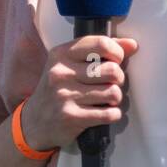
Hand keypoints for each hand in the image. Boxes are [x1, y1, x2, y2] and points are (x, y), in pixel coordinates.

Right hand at [20, 34, 138, 152]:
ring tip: (106, 99)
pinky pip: (109, 114)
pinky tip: (104, 112)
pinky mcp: (72, 117)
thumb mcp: (70, 64)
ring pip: (113, 92)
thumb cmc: (58, 89)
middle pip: (112, 70)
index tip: (116, 60)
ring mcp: (65, 95)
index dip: (117, 53)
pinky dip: (113, 114)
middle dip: (118, 78)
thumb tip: (132, 45)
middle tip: (110, 83)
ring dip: (115, 98)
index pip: (101, 44)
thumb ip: (100, 51)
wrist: (34, 122)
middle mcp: (61, 73)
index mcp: (61, 54)